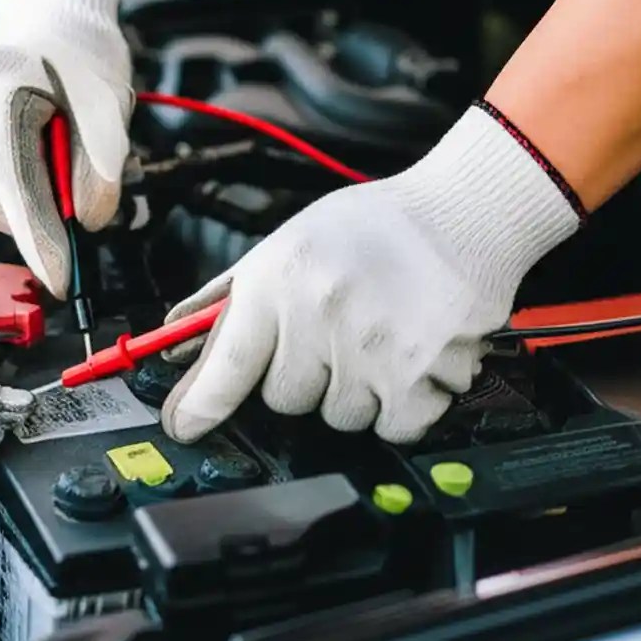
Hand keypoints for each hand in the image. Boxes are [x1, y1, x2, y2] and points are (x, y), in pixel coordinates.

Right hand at [0, 0, 132, 298]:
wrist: (46, 17)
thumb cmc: (80, 56)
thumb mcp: (111, 105)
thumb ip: (102, 166)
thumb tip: (85, 223)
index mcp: (1, 84)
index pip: (14, 178)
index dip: (39, 236)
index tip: (63, 279)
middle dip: (37, 219)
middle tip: (76, 200)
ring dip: (21, 206)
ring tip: (51, 163)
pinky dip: (4, 191)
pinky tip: (25, 160)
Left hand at [160, 106, 580, 443]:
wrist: (465, 213)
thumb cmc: (370, 227)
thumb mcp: (283, 245)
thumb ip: (227, 298)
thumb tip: (175, 338)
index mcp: (278, 282)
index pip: (226, 364)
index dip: (200, 403)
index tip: (184, 426)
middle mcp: (320, 318)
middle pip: (283, 399)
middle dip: (302, 376)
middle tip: (332, 334)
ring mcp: (372, 352)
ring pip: (338, 416)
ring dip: (353, 391)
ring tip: (376, 337)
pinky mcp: (424, 378)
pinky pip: (391, 427)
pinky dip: (399, 407)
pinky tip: (407, 360)